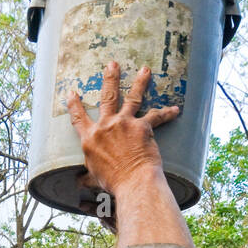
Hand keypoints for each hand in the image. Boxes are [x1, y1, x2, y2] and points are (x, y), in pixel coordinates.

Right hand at [66, 62, 179, 201]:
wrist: (132, 183)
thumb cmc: (112, 183)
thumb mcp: (93, 179)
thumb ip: (86, 176)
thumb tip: (78, 184)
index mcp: (90, 139)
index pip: (78, 117)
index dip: (74, 104)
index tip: (72, 92)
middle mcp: (105, 126)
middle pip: (107, 97)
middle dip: (110, 78)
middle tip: (113, 64)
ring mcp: (124, 124)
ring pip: (132, 97)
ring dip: (140, 82)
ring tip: (145, 70)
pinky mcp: (143, 127)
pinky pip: (157, 116)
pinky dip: (167, 113)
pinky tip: (175, 109)